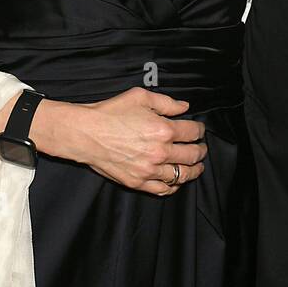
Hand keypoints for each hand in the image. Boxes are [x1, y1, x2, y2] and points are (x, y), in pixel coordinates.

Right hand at [38, 88, 206, 195]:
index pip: (193, 132)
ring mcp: (149, 170)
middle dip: (201, 151)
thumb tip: (184, 107)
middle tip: (202, 149)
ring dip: (194, 171)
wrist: (85, 133)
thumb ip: (166, 102)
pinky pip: (163, 189)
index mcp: (163, 130)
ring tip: (196, 167)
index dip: (199, 130)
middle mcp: (160, 152)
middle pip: (192, 155)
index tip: (199, 130)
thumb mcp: (140, 97)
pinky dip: (174, 186)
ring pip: (182, 175)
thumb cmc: (110, 112)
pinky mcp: (138, 182)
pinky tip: (177, 182)